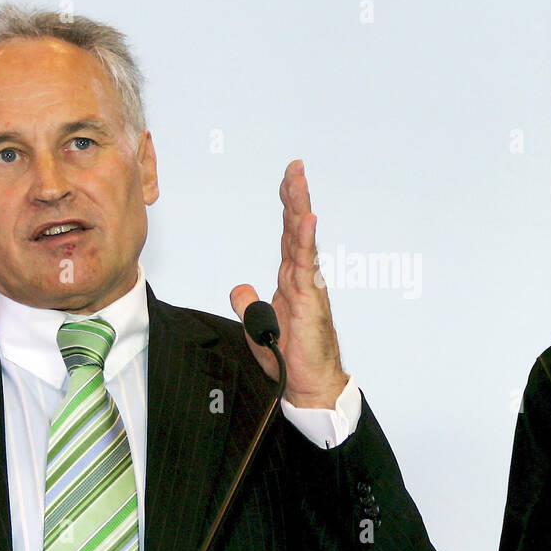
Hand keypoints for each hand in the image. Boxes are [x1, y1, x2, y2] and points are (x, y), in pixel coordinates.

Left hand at [231, 160, 348, 408]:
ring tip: (299, 179)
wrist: (309, 384)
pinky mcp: (310, 299)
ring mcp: (308, 285)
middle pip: (296, 228)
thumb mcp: (257, 325)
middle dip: (295, 195)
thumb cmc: (291, 357)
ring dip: (300, 207)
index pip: (288, 235)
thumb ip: (248, 304)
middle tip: (295, 166)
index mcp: (290, 280)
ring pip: (302, 238)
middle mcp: (302, 277)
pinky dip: (307, 239)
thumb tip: (240, 288)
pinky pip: (306, 264)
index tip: (287, 179)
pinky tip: (307, 218)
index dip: (287, 206)